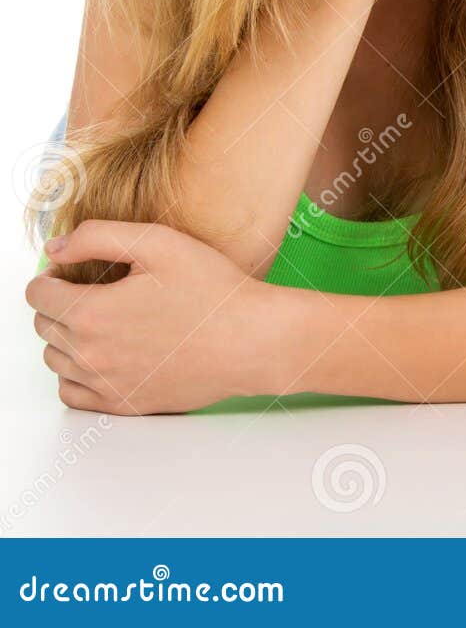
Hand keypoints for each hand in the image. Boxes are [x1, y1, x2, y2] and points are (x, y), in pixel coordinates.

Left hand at [24, 221, 281, 414]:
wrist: (253, 340)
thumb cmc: (215, 290)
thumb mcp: (159, 242)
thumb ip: (97, 236)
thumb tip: (56, 248)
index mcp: (92, 313)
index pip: (37, 295)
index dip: (51, 276)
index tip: (71, 272)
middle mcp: (91, 354)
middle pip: (43, 326)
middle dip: (59, 304)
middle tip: (93, 291)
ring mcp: (106, 384)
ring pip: (55, 360)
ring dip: (67, 337)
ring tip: (102, 321)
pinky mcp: (124, 404)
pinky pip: (72, 394)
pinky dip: (76, 374)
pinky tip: (103, 354)